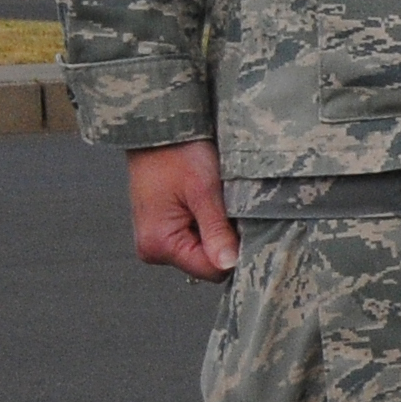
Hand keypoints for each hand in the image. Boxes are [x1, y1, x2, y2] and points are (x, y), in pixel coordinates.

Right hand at [127, 141, 238, 281]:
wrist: (159, 130)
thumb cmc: (178, 155)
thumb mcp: (204, 191)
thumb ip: (217, 231)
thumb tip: (228, 265)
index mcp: (159, 245)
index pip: (211, 270)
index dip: (234, 252)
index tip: (245, 225)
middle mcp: (155, 249)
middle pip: (208, 261)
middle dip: (226, 239)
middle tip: (229, 206)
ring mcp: (159, 239)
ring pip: (205, 248)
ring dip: (218, 229)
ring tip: (217, 200)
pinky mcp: (166, 228)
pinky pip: (196, 235)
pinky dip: (210, 222)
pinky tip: (210, 201)